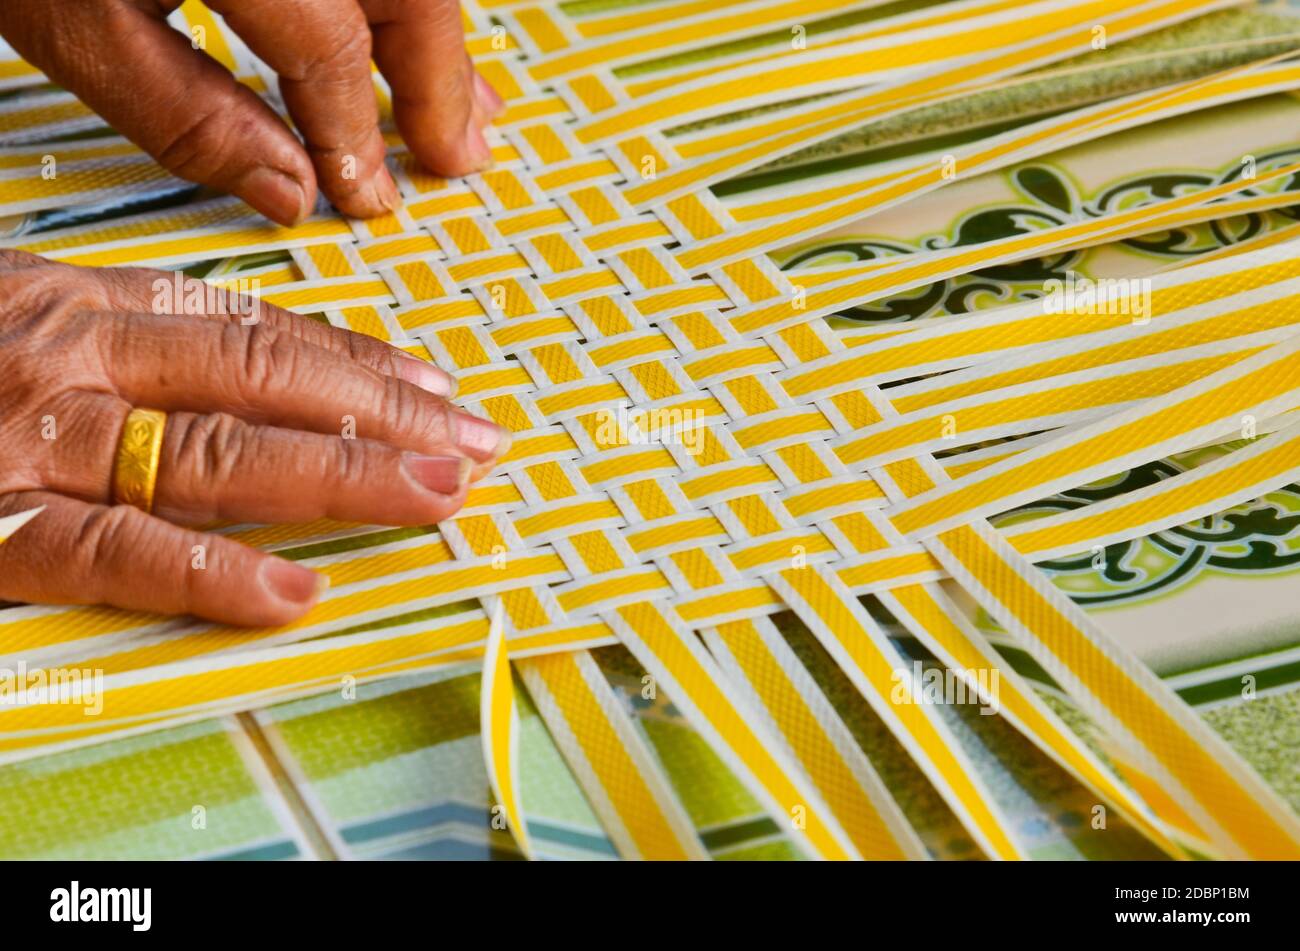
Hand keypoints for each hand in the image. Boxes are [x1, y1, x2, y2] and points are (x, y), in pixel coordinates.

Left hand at [0, 0, 504, 223]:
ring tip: (468, 107)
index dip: (354, 132)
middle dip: (438, 81)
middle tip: (454, 160)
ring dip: (439, 35)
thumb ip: (185, 114)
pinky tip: (419, 31)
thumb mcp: (67, 20)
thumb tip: (290, 192)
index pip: (329, 46)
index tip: (366, 197)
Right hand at [0, 251, 508, 624]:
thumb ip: (115, 345)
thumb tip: (226, 374)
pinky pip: (116, 553)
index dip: (354, 362)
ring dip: (343, 475)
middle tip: (474, 442)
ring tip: (436, 494)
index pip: (249, 330)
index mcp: (82, 306)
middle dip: (385, 413)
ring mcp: (37, 440)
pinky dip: (210, 574)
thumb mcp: (13, 321)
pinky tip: (293, 593)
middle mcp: (76, 358)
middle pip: (263, 380)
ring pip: (218, 455)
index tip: (433, 387)